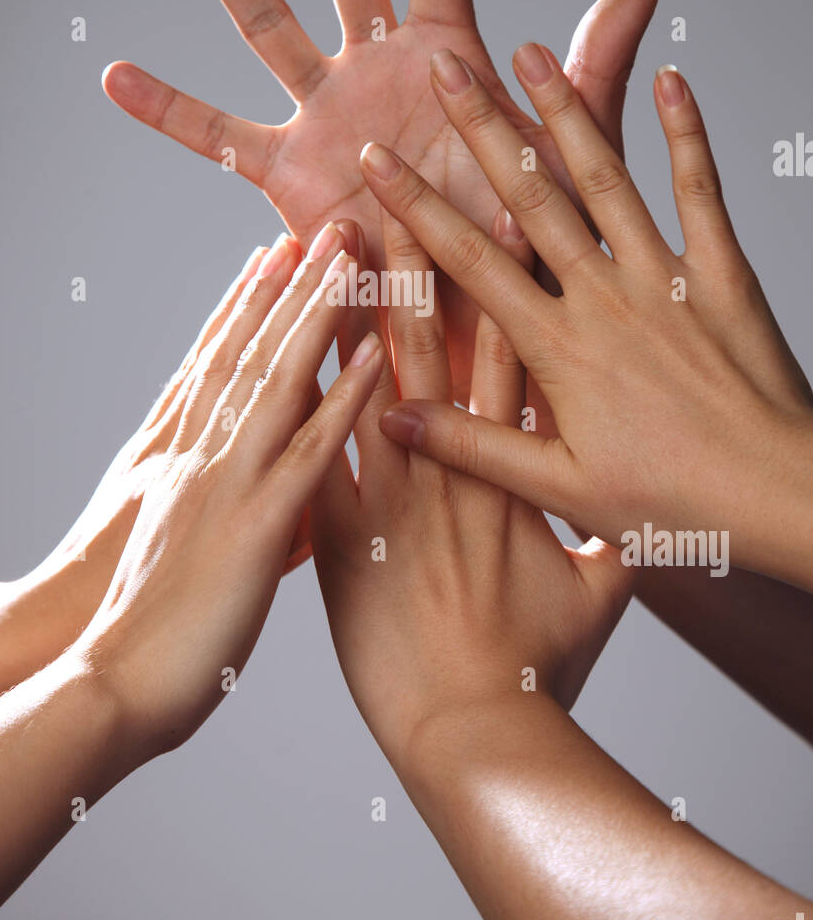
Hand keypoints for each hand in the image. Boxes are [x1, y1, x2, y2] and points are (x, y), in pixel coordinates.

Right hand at [73, 224, 383, 758]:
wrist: (107, 681)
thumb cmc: (138, 627)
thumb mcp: (170, 547)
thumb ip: (212, 507)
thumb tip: (260, 499)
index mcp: (178, 458)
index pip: (217, 363)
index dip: (247, 306)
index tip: (273, 255)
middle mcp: (200, 454)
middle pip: (250, 352)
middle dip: (290, 285)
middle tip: (326, 224)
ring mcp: (226, 483)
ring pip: (279, 379)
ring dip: (318, 314)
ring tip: (355, 256)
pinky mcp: (255, 527)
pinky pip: (309, 453)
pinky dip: (341, 401)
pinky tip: (375, 357)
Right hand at [100, 0, 656, 393]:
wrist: (478, 324)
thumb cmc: (528, 243)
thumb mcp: (564, 153)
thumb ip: (586, 73)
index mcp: (450, 60)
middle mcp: (381, 72)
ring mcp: (327, 118)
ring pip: (270, 25)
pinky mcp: (290, 178)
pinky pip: (219, 138)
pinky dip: (169, 113)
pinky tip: (116, 76)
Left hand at [311, 213, 632, 771]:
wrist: (478, 731)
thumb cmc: (543, 672)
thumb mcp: (602, 598)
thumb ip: (619, 546)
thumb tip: (648, 523)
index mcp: (520, 475)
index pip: (515, 358)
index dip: (513, 287)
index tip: (507, 218)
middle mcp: (457, 469)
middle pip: (439, 346)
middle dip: (426, 260)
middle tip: (410, 188)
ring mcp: (396, 495)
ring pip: (370, 379)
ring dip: (353, 304)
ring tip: (339, 235)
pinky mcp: (343, 532)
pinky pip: (312, 447)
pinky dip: (294, 392)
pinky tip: (273, 338)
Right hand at [360, 51, 812, 586]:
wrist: (782, 498)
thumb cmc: (676, 505)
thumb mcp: (560, 489)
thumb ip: (473, 447)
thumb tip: (390, 417)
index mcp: (559, 349)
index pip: (470, 264)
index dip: (418, 207)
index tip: (376, 158)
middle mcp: (605, 299)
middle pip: (531, 200)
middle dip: (482, 130)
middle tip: (446, 69)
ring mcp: (665, 280)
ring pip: (606, 182)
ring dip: (566, 114)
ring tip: (530, 55)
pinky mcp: (722, 276)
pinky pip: (701, 193)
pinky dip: (687, 136)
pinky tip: (671, 81)